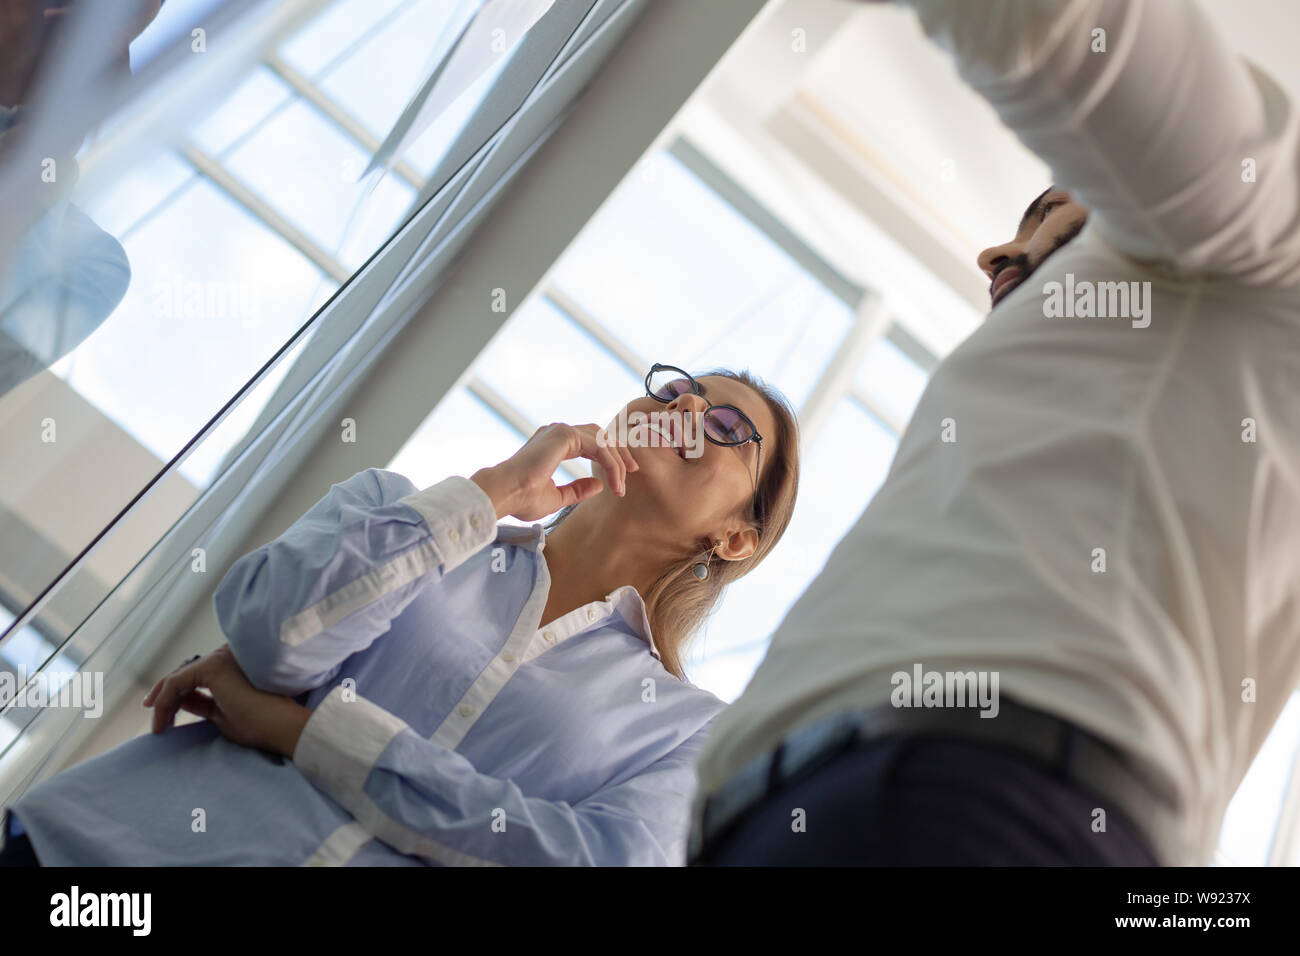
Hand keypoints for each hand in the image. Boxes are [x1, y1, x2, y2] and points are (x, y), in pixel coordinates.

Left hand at [142, 645, 311, 757]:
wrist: (280, 726)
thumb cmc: (260, 725)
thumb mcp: (222, 715)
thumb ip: (202, 704)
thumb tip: (181, 700)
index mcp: (234, 666)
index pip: (197, 675)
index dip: (177, 693)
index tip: (163, 716)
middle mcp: (227, 655)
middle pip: (185, 673)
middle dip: (165, 694)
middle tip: (152, 715)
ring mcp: (221, 658)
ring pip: (179, 677)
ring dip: (163, 700)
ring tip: (158, 725)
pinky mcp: (213, 666)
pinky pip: (176, 683)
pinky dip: (164, 702)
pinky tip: (161, 722)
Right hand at [471, 422, 638, 521]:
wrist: (504, 494)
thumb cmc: (521, 498)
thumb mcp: (557, 497)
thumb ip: (577, 490)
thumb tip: (599, 485)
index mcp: (554, 444)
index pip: (591, 442)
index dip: (610, 456)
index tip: (623, 476)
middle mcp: (557, 432)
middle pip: (600, 434)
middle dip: (619, 452)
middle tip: (632, 471)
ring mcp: (560, 430)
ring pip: (601, 438)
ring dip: (616, 459)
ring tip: (622, 482)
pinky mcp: (564, 435)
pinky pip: (598, 446)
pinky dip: (610, 463)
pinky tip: (615, 480)